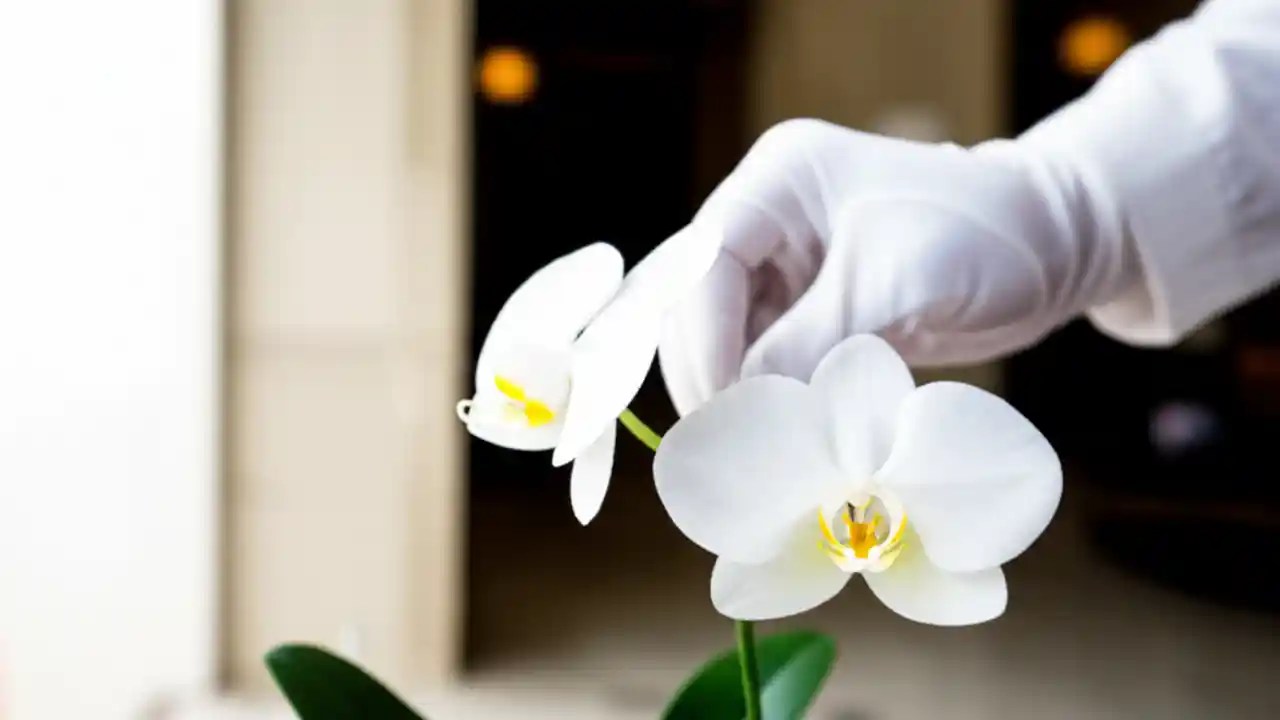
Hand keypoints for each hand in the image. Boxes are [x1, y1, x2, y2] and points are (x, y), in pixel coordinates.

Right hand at [659, 119, 1135, 414]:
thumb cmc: (986, 235)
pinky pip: (767, 356)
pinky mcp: (813, 308)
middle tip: (725, 442)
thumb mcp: (892, 284)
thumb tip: (743, 413)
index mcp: (779, 180)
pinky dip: (770, 397)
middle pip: (701, 300)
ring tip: (752, 449)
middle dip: (709, 368)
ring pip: (727, 335)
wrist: (1058, 248)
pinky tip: (781, 435)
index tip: (720, 405)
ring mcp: (789, 264)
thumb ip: (809, 343)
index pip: (706, 260)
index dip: (704, 336)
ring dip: (735, 389)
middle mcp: (772, 217)